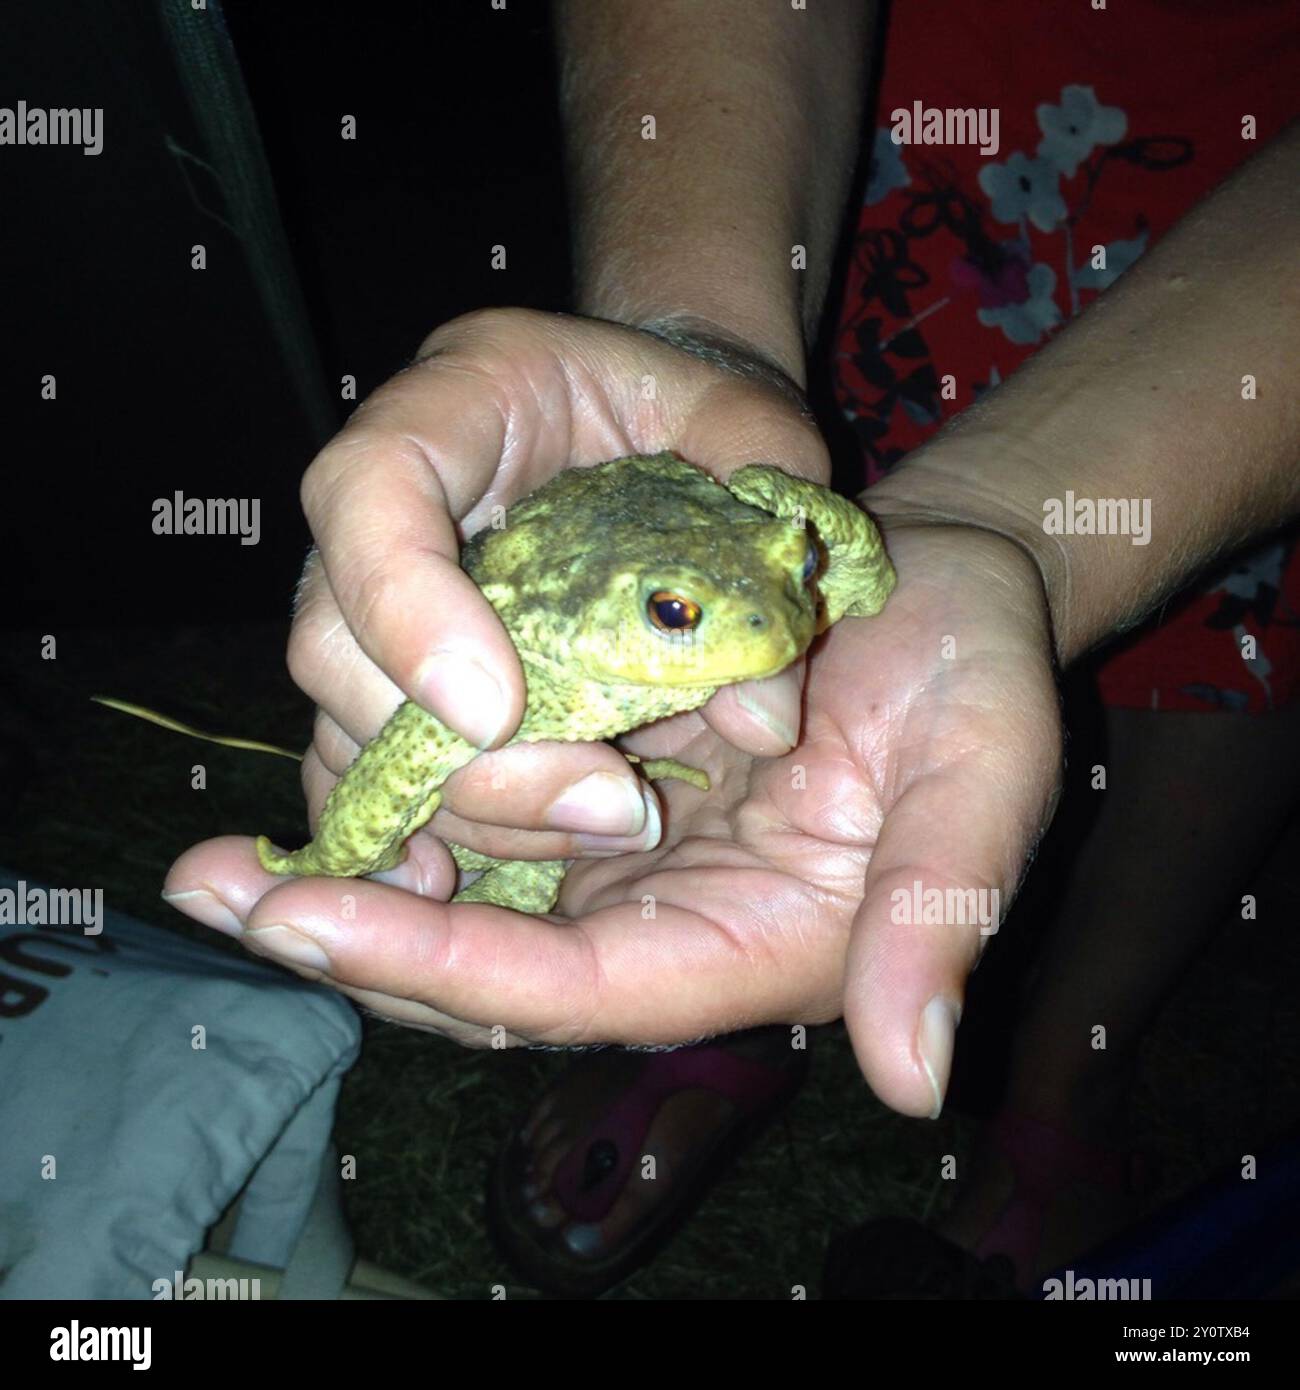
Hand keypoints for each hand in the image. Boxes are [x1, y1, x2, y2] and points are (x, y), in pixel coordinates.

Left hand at [165, 517, 1061, 1116]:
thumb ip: (945, 914)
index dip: (436, 968)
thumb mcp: (985, 768)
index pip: (569, 989)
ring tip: (224, 867)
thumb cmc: (972, 666)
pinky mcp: (598, 799)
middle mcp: (671, 925)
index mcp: (751, 945)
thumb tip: (916, 1086)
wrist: (934, 579)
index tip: (301, 920)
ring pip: (465, 913)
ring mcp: (625, 868)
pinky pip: (477, 840)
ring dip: (350, 891)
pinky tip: (316, 796)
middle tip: (214, 894)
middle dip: (351, 942)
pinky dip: (396, 826)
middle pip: (486, 973)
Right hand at [278, 306, 827, 859]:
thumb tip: (761, 719)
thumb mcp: (748, 425)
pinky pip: (357, 758)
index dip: (404, 604)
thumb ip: (764, 527)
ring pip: (346, 722)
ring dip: (460, 800)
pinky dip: (402, 826)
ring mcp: (373, 596)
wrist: (650, 419)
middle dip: (449, 746)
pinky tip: (453, 882)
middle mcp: (384, 507)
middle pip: (335, 640)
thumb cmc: (685, 407)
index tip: (497, 708)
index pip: (368, 490)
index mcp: (453, 403)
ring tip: (591, 827)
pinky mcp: (393, 671)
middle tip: (596, 797)